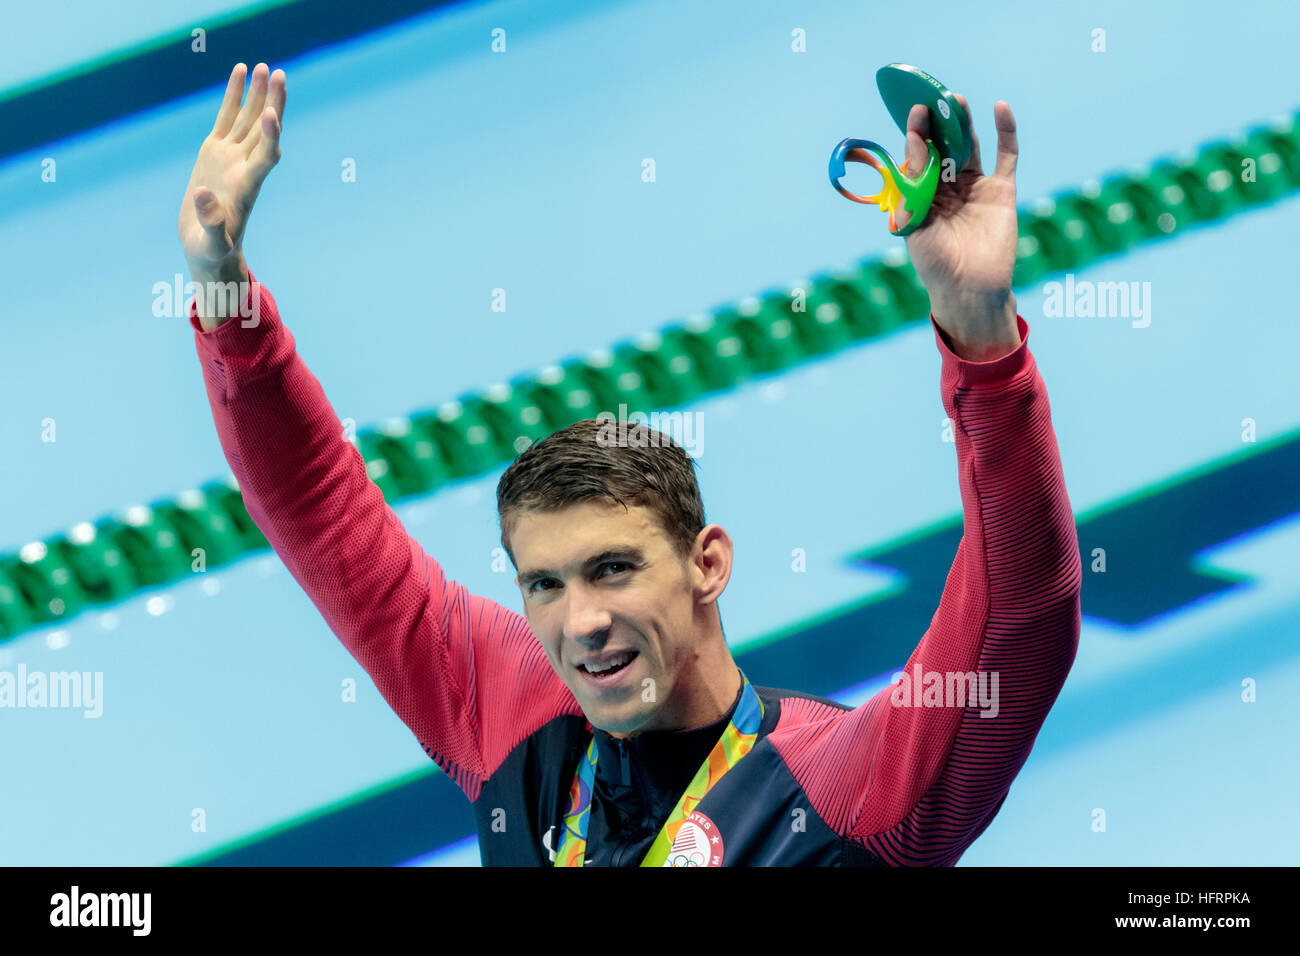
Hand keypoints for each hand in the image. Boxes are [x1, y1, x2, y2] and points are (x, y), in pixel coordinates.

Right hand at [178, 62, 285, 317]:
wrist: (209, 248)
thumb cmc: (213, 250)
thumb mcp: (212, 243)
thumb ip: (211, 221)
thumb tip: (203, 195)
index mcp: (248, 186)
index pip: (266, 156)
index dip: (272, 136)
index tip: (273, 115)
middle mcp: (245, 166)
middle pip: (265, 130)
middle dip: (273, 103)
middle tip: (280, 74)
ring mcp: (231, 156)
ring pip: (249, 119)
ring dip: (258, 94)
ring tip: (264, 67)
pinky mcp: (215, 151)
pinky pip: (227, 117)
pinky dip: (234, 96)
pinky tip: (240, 72)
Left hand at [896, 95, 1021, 360]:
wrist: (969, 289)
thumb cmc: (935, 264)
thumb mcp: (915, 223)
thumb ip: (915, 185)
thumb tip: (913, 146)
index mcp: (922, 195)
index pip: (918, 156)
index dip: (916, 133)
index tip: (915, 111)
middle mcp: (947, 188)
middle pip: (943, 145)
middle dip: (938, 122)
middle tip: (935, 97)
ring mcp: (975, 187)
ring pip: (969, 146)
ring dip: (964, 122)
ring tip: (956, 98)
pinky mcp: (1001, 191)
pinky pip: (1006, 155)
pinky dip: (1005, 131)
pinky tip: (1000, 108)